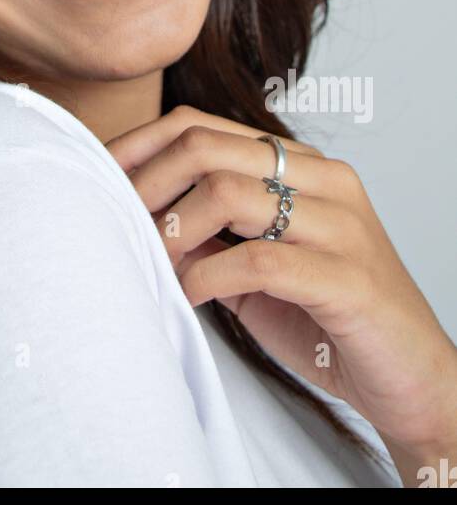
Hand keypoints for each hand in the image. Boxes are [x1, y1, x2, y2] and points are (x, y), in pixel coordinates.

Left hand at [106, 104, 456, 481]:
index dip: (137, 149)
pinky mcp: (349, 277)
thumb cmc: (324, 316)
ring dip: (172, 232)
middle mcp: (324, 178)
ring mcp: (342, 223)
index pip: (198, 126)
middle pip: (205, 148)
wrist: (411, 378)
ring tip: (154, 266)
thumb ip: (206, 230)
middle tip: (116, 228)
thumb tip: (131, 211)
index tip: (92, 182)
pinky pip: (258, 260)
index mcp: (299, 163)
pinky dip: (207, 277)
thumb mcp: (252, 262)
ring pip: (228, 193)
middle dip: (145, 187)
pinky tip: (191, 297)